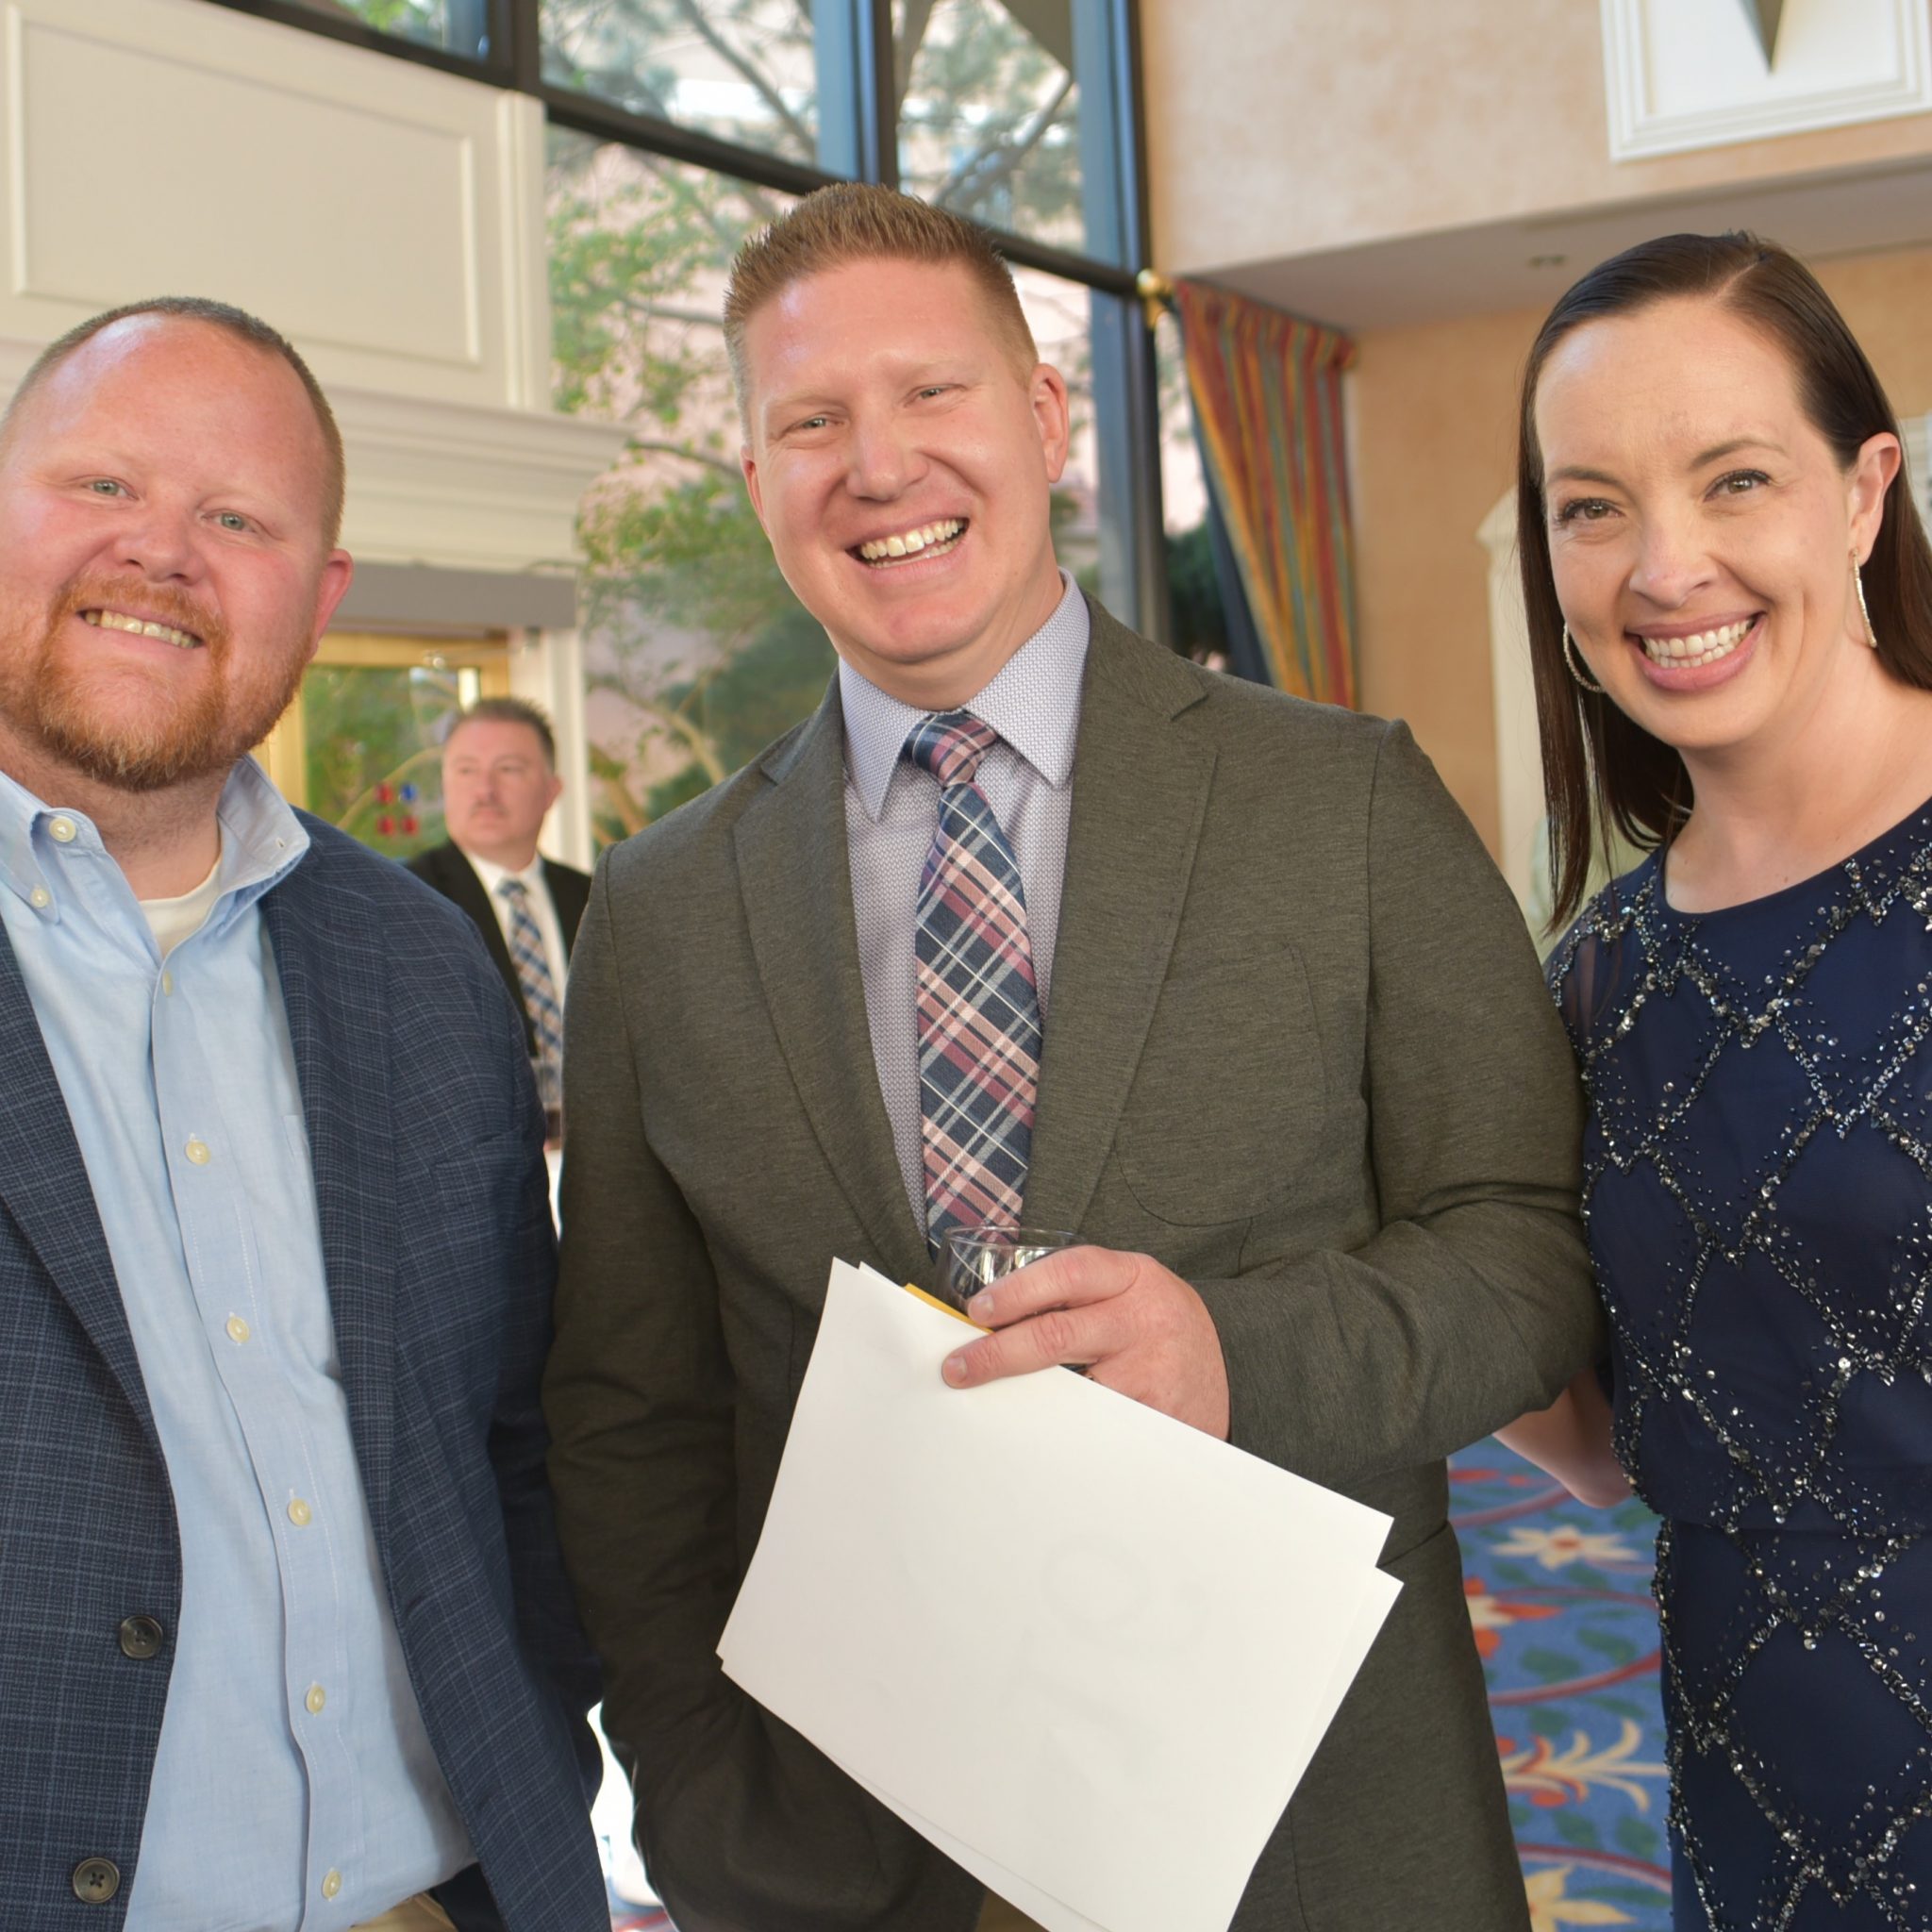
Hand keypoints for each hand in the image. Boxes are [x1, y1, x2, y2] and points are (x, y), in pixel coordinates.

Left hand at [940, 1245, 1229, 1438]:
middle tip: (960, 1368)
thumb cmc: (1157, 1328)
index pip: (1069, 1271)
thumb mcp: (1127, 1293)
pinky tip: (1044, 1432)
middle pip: (1057, 1333)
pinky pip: (1096, 1424)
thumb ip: (1075, 1296)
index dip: (1018, 1290)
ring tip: (996, 1403)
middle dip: (997, 1353)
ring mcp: (1151, 1368)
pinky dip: (1064, 1428)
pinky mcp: (1156, 1414)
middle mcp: (1144, 1317)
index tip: (977, 1311)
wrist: (1229, 1371)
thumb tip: (989, 1321)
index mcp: (1132, 1275)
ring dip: (1026, 1398)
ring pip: (1071, 1388)